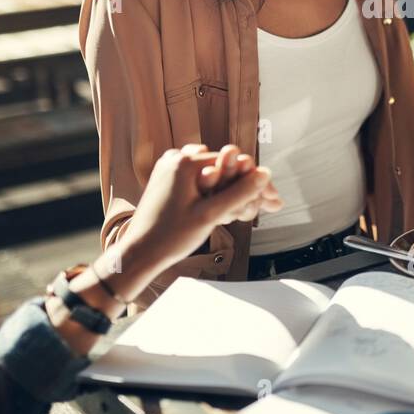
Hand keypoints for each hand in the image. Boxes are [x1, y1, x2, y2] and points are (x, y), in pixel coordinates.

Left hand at [118, 144, 282, 277]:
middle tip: (268, 205)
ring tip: (247, 211)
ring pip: (213, 174)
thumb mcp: (211, 215)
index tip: (274, 199)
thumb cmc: (170, 237)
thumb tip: (265, 174)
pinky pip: (198, 180)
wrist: (140, 253)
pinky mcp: (167, 182)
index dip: (256, 182)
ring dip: (229, 189)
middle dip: (245, 187)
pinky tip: (223, 209)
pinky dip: (213, 192)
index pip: (233, 164)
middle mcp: (176, 159)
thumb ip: (239, 192)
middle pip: (223, 168)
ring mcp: (170, 169)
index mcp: (186, 162)